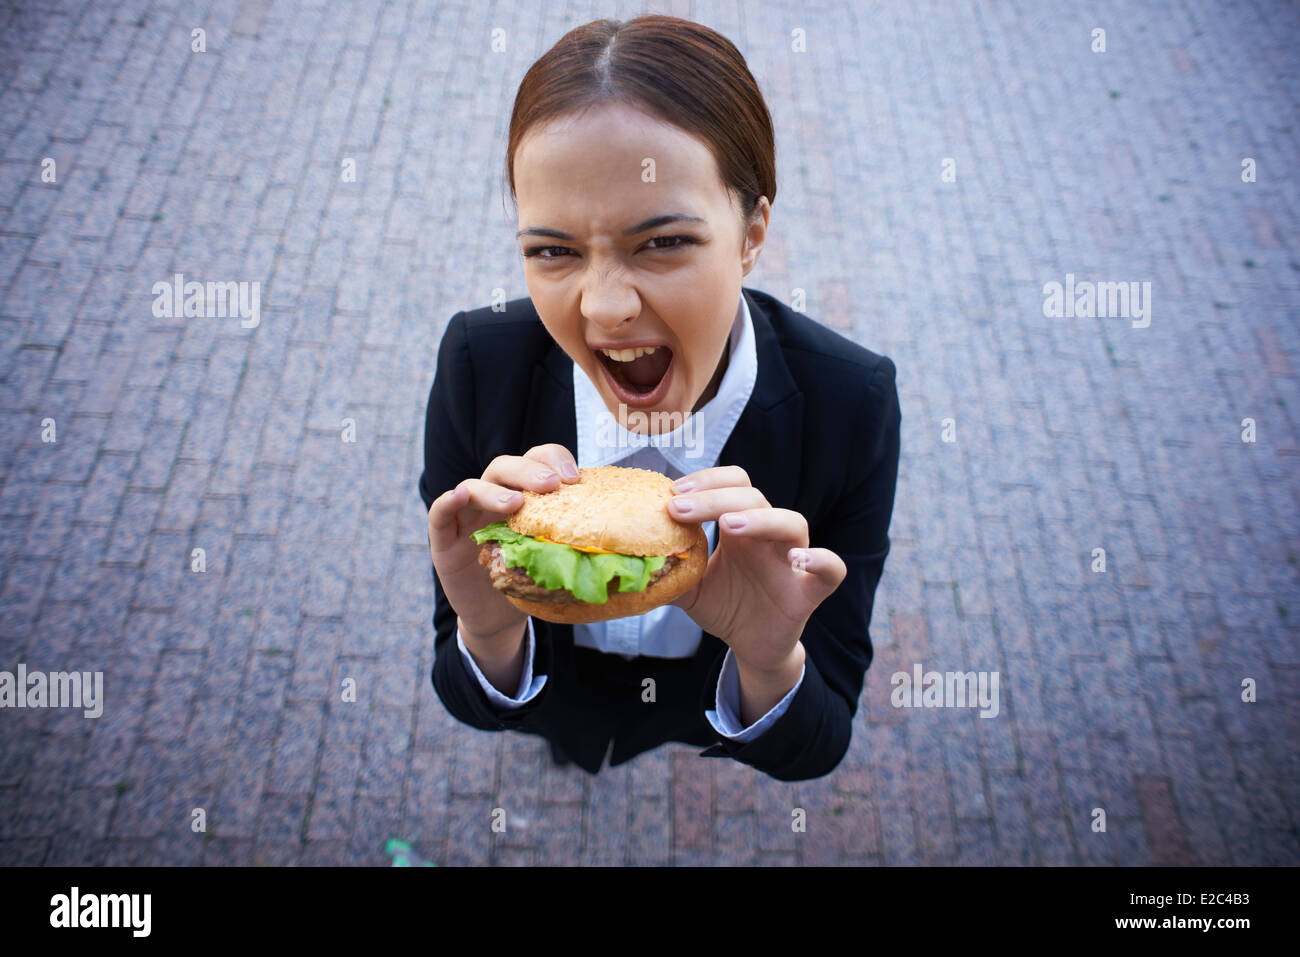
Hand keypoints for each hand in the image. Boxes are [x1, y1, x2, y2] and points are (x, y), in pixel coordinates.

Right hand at [426, 443, 579, 639]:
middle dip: (529, 471)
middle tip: (552, 484)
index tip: (575, 477)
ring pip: (475, 485)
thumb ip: (573, 540)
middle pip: (506, 467)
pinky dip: (449, 500)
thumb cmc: (530, 580)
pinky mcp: (444, 538)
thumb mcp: (555, 556)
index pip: (537, 460)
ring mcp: (467, 515)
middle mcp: (494, 496)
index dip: (554, 459)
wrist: (498, 616)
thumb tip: (619, 542)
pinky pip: (440, 512)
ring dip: (495, 490)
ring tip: (515, 503)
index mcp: (524, 493)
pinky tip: (460, 496)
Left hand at [667, 466, 846, 671]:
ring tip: (729, 525)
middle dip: (715, 497)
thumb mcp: (689, 588)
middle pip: (754, 496)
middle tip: (678, 507)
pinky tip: (799, 559)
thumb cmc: (726, 607)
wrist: (752, 645)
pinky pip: (831, 569)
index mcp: (740, 526)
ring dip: (761, 518)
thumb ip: (666, 570)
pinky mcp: (810, 590)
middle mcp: (768, 536)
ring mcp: (793, 560)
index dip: (706, 481)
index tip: (671, 494)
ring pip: (792, 521)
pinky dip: (821, 560)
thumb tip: (627, 560)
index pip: (732, 484)